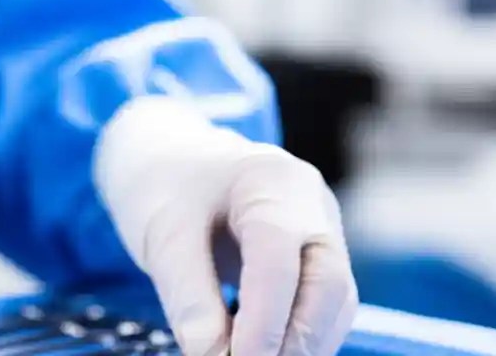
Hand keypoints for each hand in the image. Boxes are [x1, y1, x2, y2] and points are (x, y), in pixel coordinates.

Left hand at [94, 98, 357, 355]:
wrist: (169, 158)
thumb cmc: (162, 187)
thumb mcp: (160, 237)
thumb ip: (188, 298)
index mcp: (269, 180)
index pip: (278, 261)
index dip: (263, 323)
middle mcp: (311, 201)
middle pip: (328, 284)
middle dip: (295, 340)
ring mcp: (323, 225)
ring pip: (335, 301)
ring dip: (302, 345)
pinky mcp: (320, 252)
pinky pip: (324, 303)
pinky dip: (299, 335)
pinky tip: (264, 350)